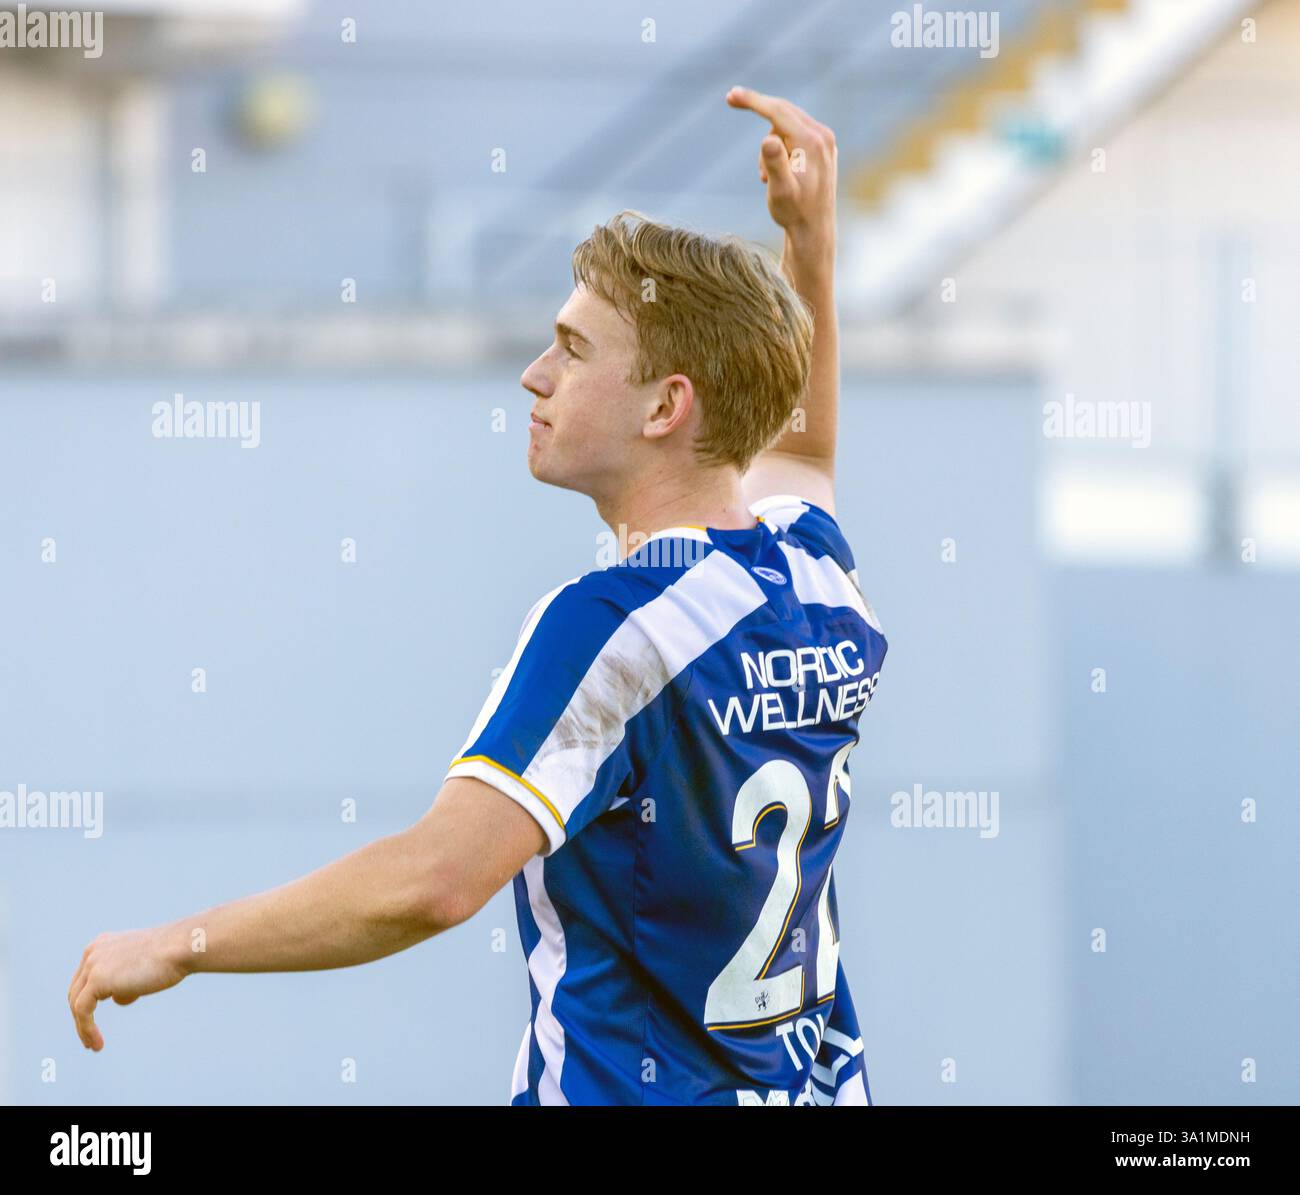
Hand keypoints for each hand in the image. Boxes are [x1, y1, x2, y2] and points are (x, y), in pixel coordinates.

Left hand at [68, 927, 188, 1050]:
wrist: (181, 947)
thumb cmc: (171, 956)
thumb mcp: (142, 965)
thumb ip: (126, 979)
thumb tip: (117, 997)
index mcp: (102, 944)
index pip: (85, 978)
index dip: (88, 1000)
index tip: (92, 1020)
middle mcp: (92, 952)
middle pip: (76, 991)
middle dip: (81, 1017)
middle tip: (89, 1037)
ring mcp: (93, 965)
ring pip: (77, 1004)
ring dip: (83, 1028)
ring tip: (93, 1045)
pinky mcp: (97, 980)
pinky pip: (83, 1011)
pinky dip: (87, 1029)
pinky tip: (97, 1044)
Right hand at [726, 85, 836, 255]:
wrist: (814, 230)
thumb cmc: (793, 213)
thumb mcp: (779, 192)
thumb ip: (774, 164)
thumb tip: (767, 140)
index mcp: (811, 141)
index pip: (777, 112)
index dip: (753, 101)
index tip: (731, 95)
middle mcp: (823, 135)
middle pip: (783, 110)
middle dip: (758, 107)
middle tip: (730, 98)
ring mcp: (825, 141)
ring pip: (787, 125)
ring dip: (770, 144)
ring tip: (765, 179)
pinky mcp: (824, 148)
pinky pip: (796, 133)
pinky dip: (781, 145)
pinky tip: (779, 172)